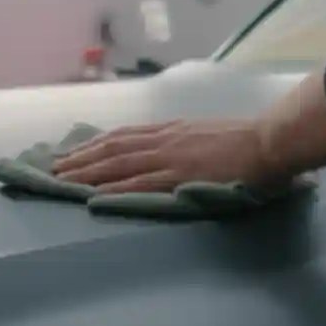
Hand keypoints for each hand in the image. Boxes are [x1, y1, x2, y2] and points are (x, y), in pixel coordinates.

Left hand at [52, 118, 293, 194]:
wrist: (269, 141)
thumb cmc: (250, 141)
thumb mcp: (210, 135)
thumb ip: (191, 144)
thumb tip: (180, 154)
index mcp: (173, 130)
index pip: (125, 136)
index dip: (96, 144)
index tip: (75, 152)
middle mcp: (165, 139)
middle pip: (113, 147)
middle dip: (81, 158)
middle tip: (56, 168)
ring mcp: (170, 157)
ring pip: (118, 163)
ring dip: (87, 172)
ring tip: (63, 180)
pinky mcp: (179, 176)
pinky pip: (139, 183)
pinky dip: (113, 188)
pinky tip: (95, 195)